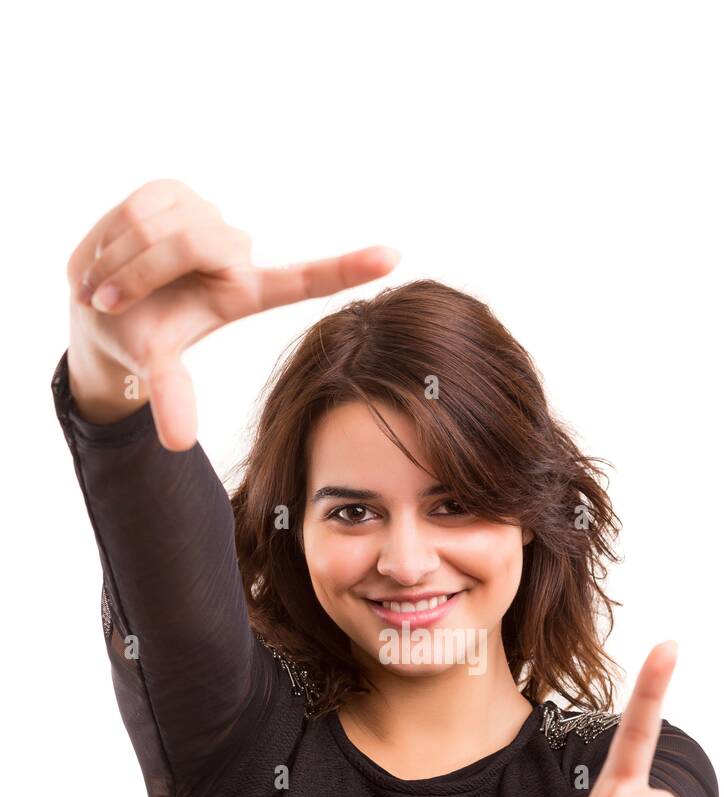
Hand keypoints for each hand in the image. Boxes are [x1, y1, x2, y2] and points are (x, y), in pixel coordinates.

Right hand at [65, 178, 399, 449]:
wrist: (95, 306)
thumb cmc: (137, 338)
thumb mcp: (154, 368)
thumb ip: (172, 396)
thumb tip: (177, 442)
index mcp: (245, 294)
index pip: (303, 280)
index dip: (345, 269)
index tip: (393, 257)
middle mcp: (234, 251)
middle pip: (197, 242)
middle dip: (141, 273)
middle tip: (105, 301)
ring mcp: (205, 216)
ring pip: (160, 224)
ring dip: (121, 259)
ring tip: (105, 287)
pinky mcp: (174, 191)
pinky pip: (139, 206)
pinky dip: (110, 237)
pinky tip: (104, 258)